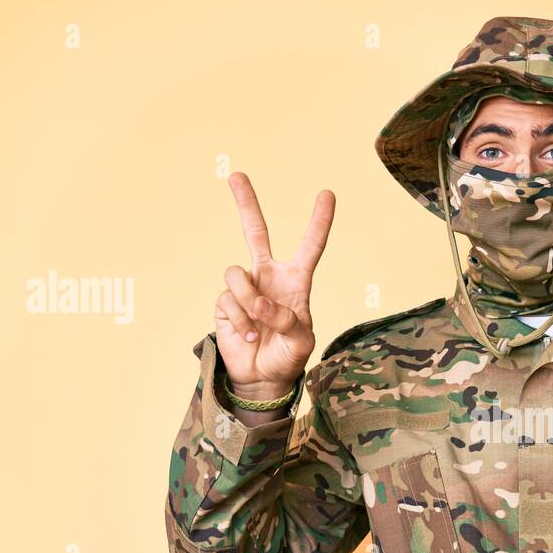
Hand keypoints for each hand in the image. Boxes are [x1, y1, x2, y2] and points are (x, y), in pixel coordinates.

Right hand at [214, 172, 334, 398]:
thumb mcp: (301, 341)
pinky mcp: (225, 302)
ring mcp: (245, 287)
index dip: (319, 222)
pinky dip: (239, 319)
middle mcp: (268, 276)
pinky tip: (247, 334)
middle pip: (256, 232)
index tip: (328, 194)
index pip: (310, 247)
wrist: (262, 377)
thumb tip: (262, 304)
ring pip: (237, 274)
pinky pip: (228, 299)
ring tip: (258, 326)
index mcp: (296, 281)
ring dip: (249, 301)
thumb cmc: (289, 355)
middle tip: (235, 175)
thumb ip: (288, 320)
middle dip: (246, 203)